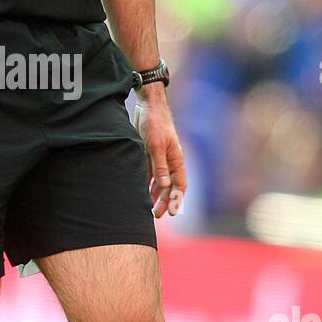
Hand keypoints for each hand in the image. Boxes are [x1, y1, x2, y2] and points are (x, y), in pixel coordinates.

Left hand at [133, 91, 186, 217]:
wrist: (148, 106)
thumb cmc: (155, 123)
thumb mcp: (156, 146)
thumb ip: (160, 166)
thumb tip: (165, 186)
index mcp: (176, 159)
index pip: (180, 185)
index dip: (177, 199)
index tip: (173, 213)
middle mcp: (169, 161)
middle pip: (169, 186)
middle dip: (164, 201)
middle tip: (157, 215)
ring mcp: (159, 158)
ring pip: (158, 182)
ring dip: (154, 195)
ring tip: (148, 208)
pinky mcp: (148, 154)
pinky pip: (148, 173)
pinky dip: (146, 183)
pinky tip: (140, 192)